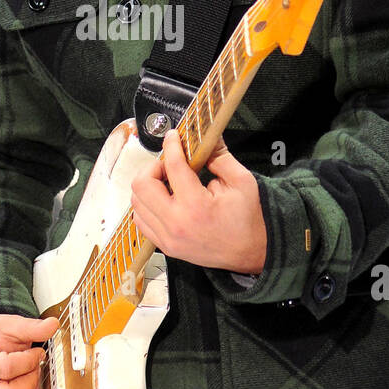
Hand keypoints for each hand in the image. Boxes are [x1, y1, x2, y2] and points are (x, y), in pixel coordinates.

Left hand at [130, 131, 267, 272]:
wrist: (251, 252)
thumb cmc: (248, 218)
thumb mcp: (241, 181)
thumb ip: (220, 155)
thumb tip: (206, 136)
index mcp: (196, 206)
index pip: (173, 166)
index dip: (171, 145)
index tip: (173, 136)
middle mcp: (176, 223)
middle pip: (142, 184)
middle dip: (153, 167)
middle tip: (169, 164)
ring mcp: (168, 238)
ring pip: (137, 202)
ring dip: (148, 186)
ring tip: (166, 181)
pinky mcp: (166, 246)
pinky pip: (141, 220)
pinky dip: (146, 205)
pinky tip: (163, 199)